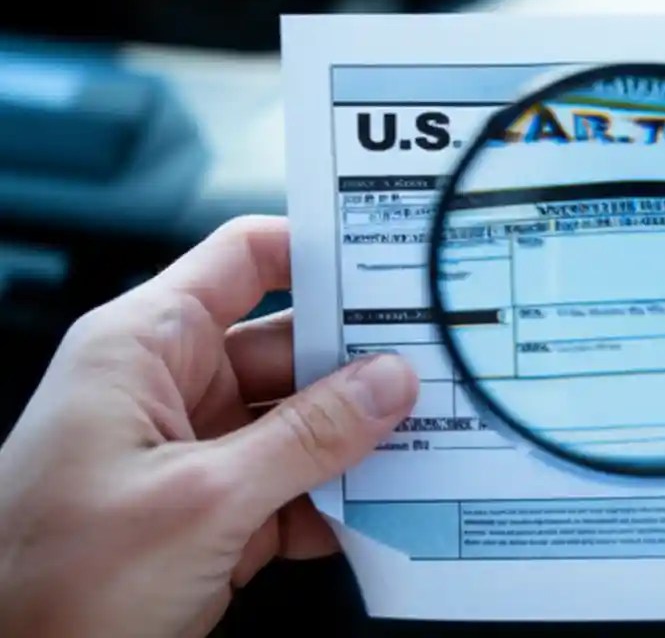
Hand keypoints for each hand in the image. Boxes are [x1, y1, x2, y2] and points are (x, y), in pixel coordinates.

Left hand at [0, 216, 418, 637]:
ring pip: (302, 422)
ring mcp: (195, 456)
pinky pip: (296, 485)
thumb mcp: (201, 500)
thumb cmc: (53, 588)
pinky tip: (383, 509)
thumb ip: (307, 437)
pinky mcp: (215, 515)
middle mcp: (170, 390)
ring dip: (359, 439)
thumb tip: (388, 382)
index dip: (318, 251)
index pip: (244, 261)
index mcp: (143, 349)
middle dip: (362, 362)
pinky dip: (339, 499)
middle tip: (436, 369)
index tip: (394, 263)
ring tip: (428, 441)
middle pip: (290, 346)